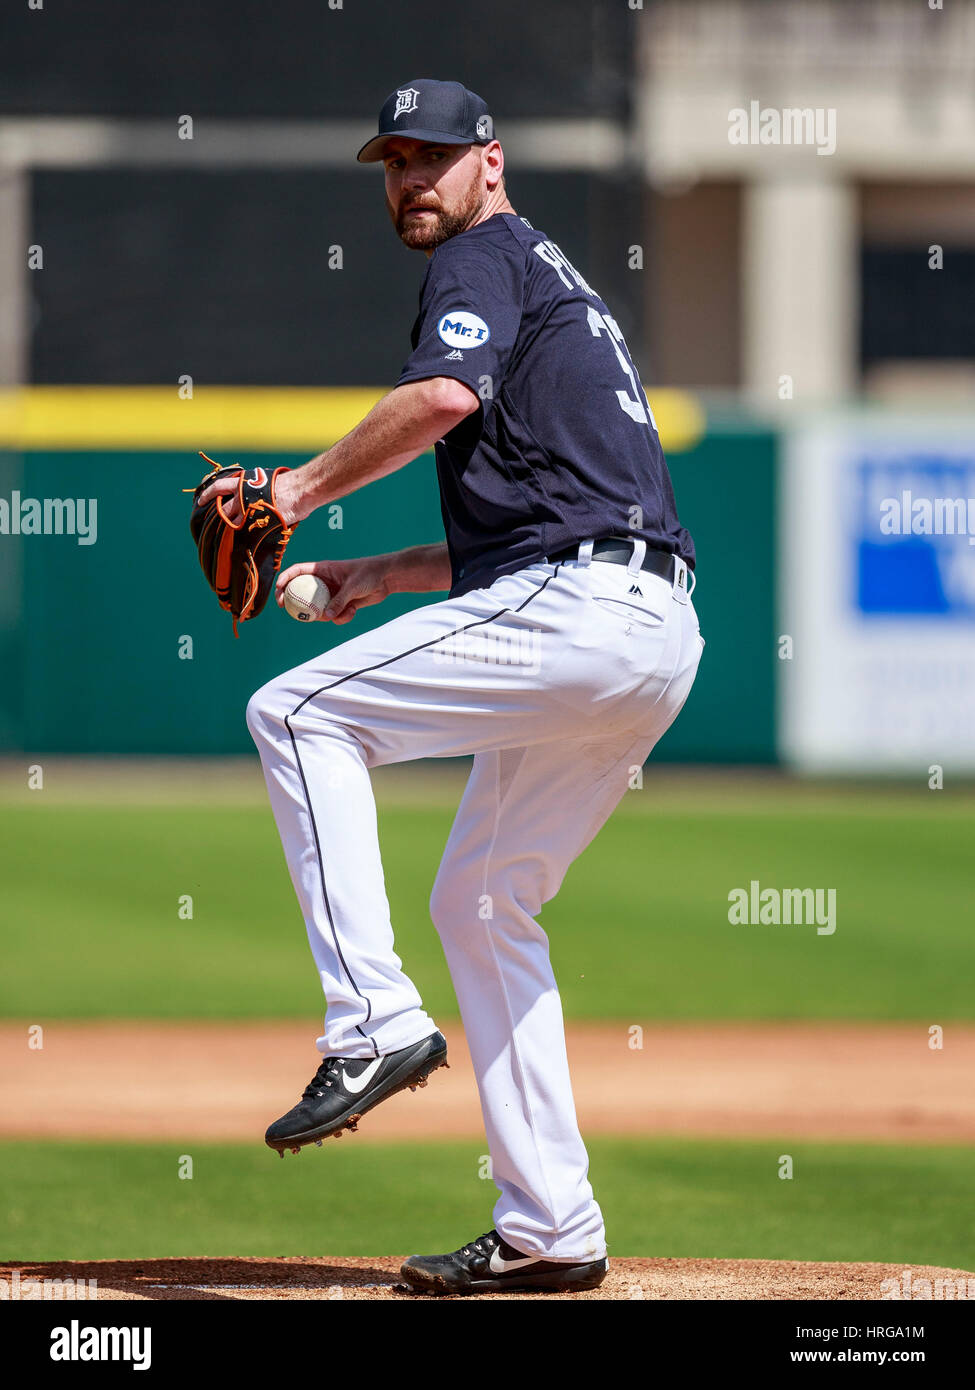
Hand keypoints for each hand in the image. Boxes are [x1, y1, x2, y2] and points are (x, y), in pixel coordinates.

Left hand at [196, 466, 305, 526]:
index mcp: (241, 483)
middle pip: (222, 510)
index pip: (217, 488)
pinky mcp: (257, 524)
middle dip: (218, 517)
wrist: (298, 490)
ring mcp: (248, 512)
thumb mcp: (264, 479)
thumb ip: (254, 486)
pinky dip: (245, 537)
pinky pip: (247, 532)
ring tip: (231, 534)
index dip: (207, 495)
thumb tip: (252, 490)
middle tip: (213, 524)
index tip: (200, 501)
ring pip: (233, 523)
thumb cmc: (286, 483)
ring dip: (231, 528)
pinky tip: (245, 540)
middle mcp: (241, 497)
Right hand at [276, 555, 392, 623]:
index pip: (298, 571)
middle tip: (285, 608)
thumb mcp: (353, 586)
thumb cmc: (369, 573)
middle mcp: (324, 582)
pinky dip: (342, 617)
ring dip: (327, 615)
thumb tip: (325, 617)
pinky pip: (333, 616)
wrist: (386, 578)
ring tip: (343, 611)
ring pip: (318, 609)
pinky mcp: (340, 604)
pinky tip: (354, 610)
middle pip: (301, 592)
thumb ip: (339, 601)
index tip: (278, 589)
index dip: (285, 578)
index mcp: (322, 569)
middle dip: (292, 601)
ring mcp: (331, 594)